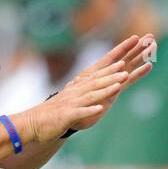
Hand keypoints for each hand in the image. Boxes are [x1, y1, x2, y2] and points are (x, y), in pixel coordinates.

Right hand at [15, 35, 155, 143]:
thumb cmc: (58, 111)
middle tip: (129, 65)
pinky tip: (99, 108)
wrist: (35, 122)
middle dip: (115, 71)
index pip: (103, 68)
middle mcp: (78, 90)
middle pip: (99, 79)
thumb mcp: (77, 97)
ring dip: (106, 88)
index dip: (118, 56)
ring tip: (120, 82)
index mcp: (82, 85)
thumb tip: (111, 81)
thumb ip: (93, 88)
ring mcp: (72, 102)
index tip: (132, 45)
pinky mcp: (66, 115)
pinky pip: (80, 112)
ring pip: (91, 93)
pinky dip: (89, 110)